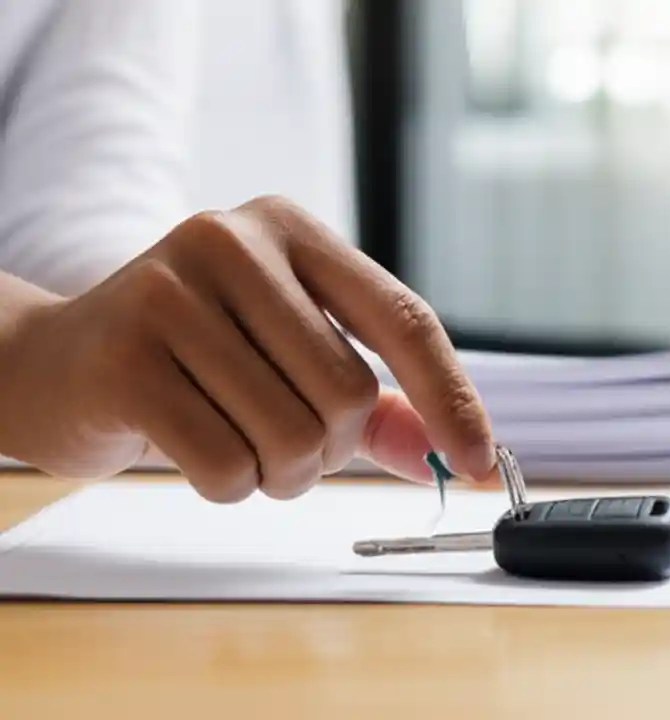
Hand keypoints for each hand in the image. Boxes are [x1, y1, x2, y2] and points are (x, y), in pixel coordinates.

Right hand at [0, 196, 493, 501]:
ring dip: (279, 471)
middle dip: (328, 448)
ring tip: (234, 438)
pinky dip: (229, 486)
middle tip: (281, 440)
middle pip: (349, 394)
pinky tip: (191, 447)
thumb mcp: (289, 359)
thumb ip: (376, 405)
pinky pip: (228, 466)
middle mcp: (234, 241)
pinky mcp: (126, 356)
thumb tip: (451, 454)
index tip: (482, 461)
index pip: (404, 318)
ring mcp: (173, 292)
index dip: (451, 398)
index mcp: (292, 230)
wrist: (55, 362)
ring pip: (293, 435)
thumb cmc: (193, 362)